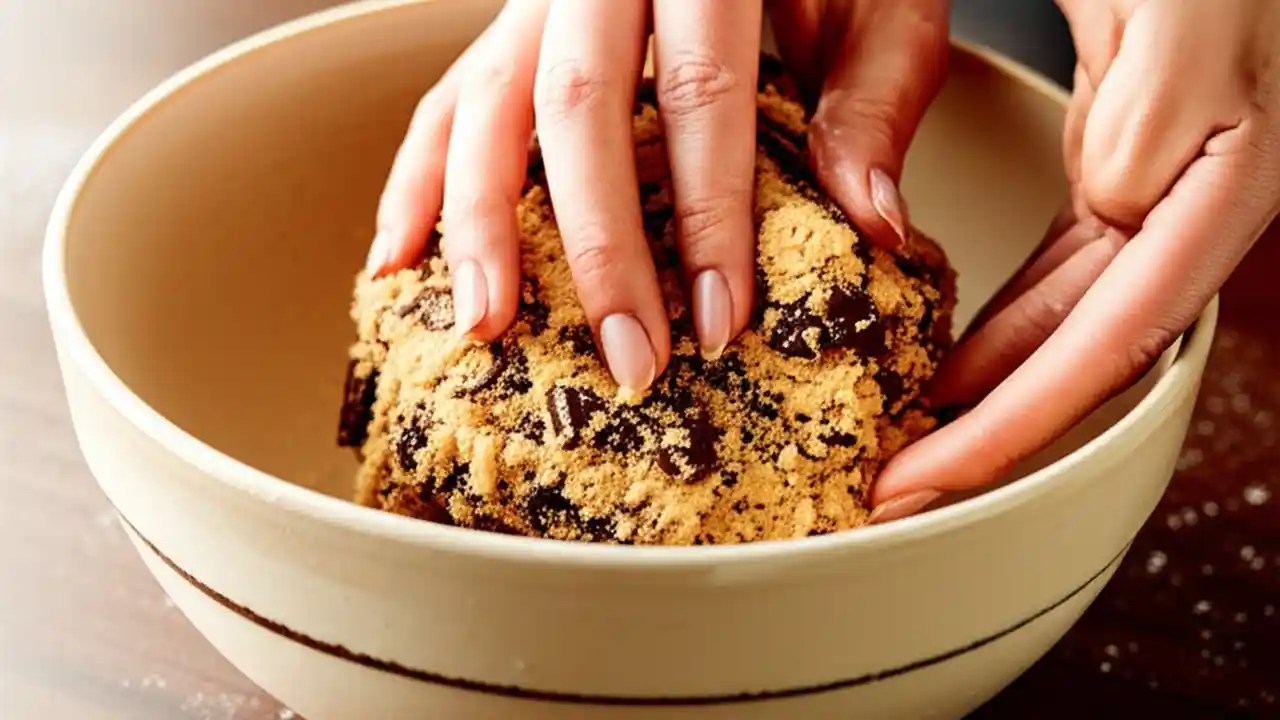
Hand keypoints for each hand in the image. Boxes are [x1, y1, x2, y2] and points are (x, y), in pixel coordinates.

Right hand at [366, 0, 949, 394]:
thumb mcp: (883, 1)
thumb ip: (875, 98)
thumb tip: (874, 224)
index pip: (701, 92)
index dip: (708, 215)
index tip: (718, 321)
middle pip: (575, 106)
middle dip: (598, 247)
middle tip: (626, 360)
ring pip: (485, 102)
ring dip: (476, 224)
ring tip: (484, 326)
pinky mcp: (510, 28)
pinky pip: (446, 99)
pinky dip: (416, 181)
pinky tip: (397, 259)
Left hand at [871, 0, 1279, 521]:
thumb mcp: (1175, 19)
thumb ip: (1151, 120)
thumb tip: (1117, 208)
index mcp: (1225, 180)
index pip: (1109, 342)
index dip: (1015, 423)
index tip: (931, 473)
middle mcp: (1197, 197)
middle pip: (1088, 353)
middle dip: (991, 428)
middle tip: (899, 481)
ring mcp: (1158, 180)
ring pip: (1071, 317)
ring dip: (993, 382)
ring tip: (913, 433)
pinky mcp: (1122, 154)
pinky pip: (1064, 266)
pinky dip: (1005, 319)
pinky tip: (956, 353)